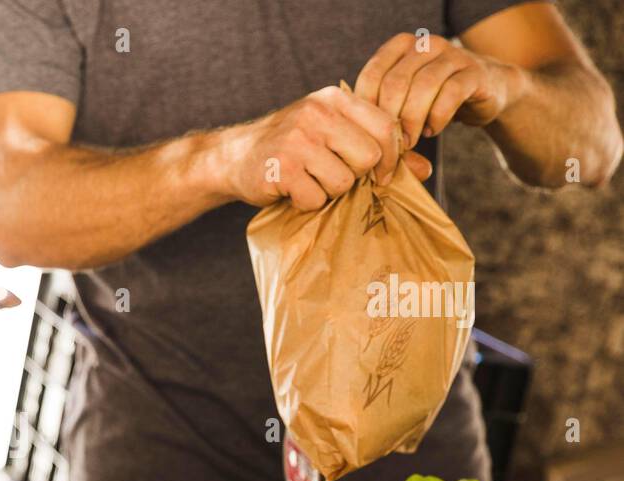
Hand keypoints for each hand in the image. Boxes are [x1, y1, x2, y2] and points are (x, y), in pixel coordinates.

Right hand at [218, 85, 430, 211]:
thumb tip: (425, 170)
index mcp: (335, 99)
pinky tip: (292, 190)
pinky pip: (315, 198)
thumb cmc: (290, 148)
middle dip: (356, 175)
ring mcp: (297, 140)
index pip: (385, 126)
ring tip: (309, 181)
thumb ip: (377, 148)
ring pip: (344, 181)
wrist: (233, 157)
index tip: (382, 175)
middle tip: (333, 176)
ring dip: (329, 191)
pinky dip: (306, 203)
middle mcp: (317, 113)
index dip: (393, 156)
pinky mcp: (281, 168)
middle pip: (369, 157)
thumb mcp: (332, 136)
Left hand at [356, 32, 518, 148]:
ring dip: (412, 122)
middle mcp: (424, 44)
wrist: (486, 90)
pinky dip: (436, 118)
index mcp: (399, 47)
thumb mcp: (403, 102)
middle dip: (390, 121)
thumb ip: (383, 115)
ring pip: (423, 87)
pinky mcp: (474, 72)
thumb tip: (364, 150)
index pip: (371, 76)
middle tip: (391, 145)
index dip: (367, 112)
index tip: (371, 136)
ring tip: (410, 141)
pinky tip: (431, 130)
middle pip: (395, 83)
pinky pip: (450, 95)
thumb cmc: (433, 100)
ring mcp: (452, 54)